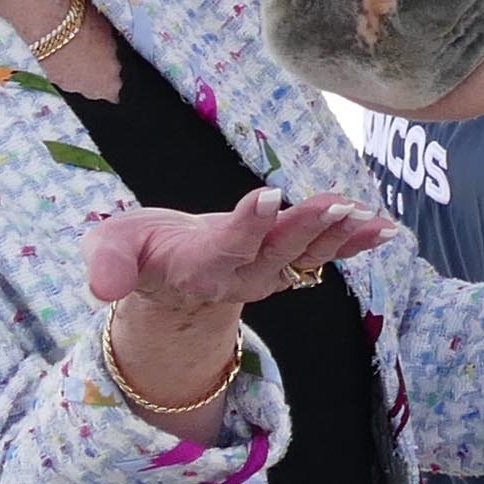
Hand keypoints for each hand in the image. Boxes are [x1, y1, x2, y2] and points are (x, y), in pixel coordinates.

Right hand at [86, 191, 392, 412]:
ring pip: (305, 257)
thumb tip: (101, 287)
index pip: (225, 246)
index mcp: (196, 267)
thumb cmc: (138, 252)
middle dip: (305, 228)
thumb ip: (108, 264)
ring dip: (337, 237)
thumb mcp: (111, 250)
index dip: (246, 225)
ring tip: (366, 216)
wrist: (165, 278)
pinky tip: (383, 227)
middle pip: (275, 253)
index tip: (267, 196)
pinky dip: (352, 242)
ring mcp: (266, 273)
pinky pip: (323, 255)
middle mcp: (238, 275)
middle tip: (334, 204)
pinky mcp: (284, 264)